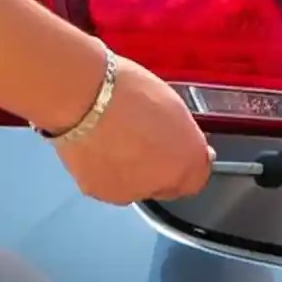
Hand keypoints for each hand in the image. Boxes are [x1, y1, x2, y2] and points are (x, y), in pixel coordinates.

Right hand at [52, 51, 214, 205]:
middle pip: (167, 185)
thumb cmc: (128, 89)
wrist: (84, 97)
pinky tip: (96, 147)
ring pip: (135, 187)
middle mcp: (165, 182)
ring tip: (113, 140)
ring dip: (130, 171)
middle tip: (141, 140)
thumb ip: (181, 133)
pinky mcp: (99, 192)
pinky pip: (107, 184)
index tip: (177, 149)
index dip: (185, 162)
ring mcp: (132, 191)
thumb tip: (178, 140)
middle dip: (158, 167)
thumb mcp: (172, 105)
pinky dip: (104, 170)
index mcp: (190, 159)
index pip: (197, 176)